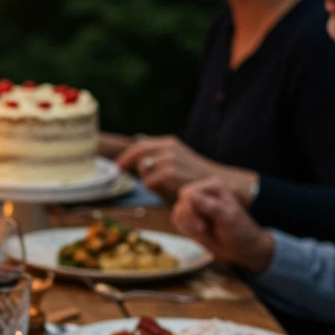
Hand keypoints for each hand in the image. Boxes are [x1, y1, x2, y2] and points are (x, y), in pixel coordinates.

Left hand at [117, 135, 258, 204]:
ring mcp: (169, 159)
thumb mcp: (177, 161)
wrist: (215, 183)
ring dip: (146, 180)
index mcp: (169, 143)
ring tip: (160, 186)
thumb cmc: (194, 177)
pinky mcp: (169, 173)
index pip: (140, 144)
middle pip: (138, 153)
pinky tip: (163, 191)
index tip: (118, 165)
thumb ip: (159, 159)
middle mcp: (168, 147)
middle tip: (120, 171)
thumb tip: (138, 163)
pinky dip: (152, 188)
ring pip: (143, 170)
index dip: (127, 155)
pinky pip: (148, 182)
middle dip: (127, 162)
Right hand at [172, 178, 275, 273]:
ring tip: (206, 232)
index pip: (188, 193)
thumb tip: (190, 196)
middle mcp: (202, 193)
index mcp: (213, 187)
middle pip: (181, 203)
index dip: (191, 210)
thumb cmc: (240, 231)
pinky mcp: (191, 217)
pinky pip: (177, 221)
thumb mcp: (228, 218)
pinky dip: (186, 230)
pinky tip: (201, 234)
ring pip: (177, 213)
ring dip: (189, 227)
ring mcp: (195, 205)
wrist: (242, 247)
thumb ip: (210, 206)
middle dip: (190, 220)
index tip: (202, 227)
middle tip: (204, 230)